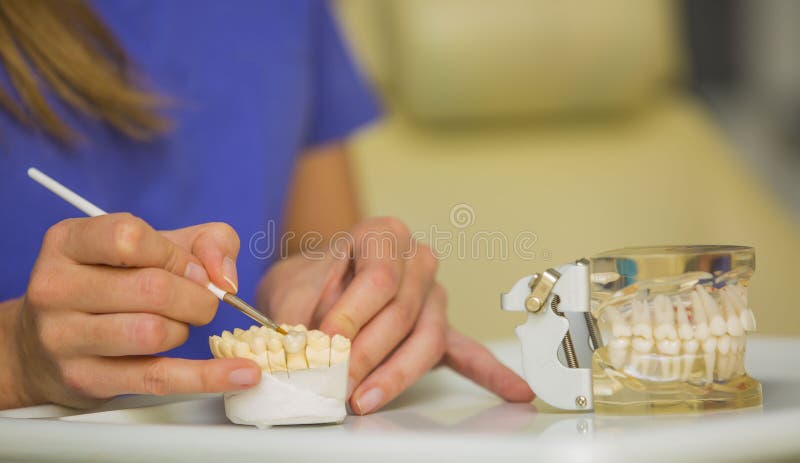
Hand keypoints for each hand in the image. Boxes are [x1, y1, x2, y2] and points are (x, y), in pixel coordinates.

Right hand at [3, 213, 260, 409]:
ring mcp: (63, 336)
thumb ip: (207, 242)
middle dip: (196, 297)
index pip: (130, 238)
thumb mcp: (155, 245)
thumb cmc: (112, 282)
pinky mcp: (84, 378)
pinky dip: (207, 376)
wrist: (47, 343)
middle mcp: (56, 287)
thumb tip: (226, 277)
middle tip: (201, 302)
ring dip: (185, 329)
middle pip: (152, 288)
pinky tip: (241, 373)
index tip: (194, 269)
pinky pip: (157, 377)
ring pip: (153, 332)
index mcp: (68, 241)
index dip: (177, 255)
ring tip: (179, 325)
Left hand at [257, 217, 533, 413]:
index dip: (352, 314)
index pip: (378, 278)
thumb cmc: (307, 286)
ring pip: (426, 338)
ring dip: (395, 373)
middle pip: (402, 311)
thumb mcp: (291, 290)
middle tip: (337, 380)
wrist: (312, 290)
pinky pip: (467, 352)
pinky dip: (490, 374)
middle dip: (367, 352)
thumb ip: (297, 319)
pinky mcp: (438, 329)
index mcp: (383, 236)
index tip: (326, 341)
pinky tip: (516, 391)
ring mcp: (432, 297)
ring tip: (366, 398)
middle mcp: (415, 261)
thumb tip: (305, 352)